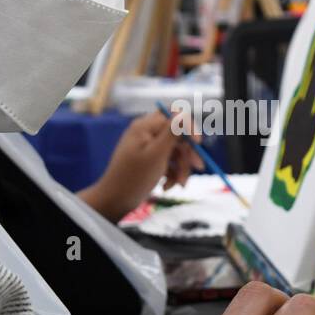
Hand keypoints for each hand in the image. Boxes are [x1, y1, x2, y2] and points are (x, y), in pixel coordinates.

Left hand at [80, 110, 202, 221]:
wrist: (115, 201)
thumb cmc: (134, 177)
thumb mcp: (156, 154)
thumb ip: (172, 133)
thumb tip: (183, 112)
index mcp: (145, 126)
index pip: (174, 117)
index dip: (189, 128)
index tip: (199, 144)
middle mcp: (146, 133)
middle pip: (178, 136)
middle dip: (187, 154)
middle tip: (198, 168)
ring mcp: (148, 147)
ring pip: (176, 152)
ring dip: (181, 168)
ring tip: (179, 185)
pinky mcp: (150, 161)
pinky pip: (169, 163)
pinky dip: (172, 174)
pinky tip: (167, 187)